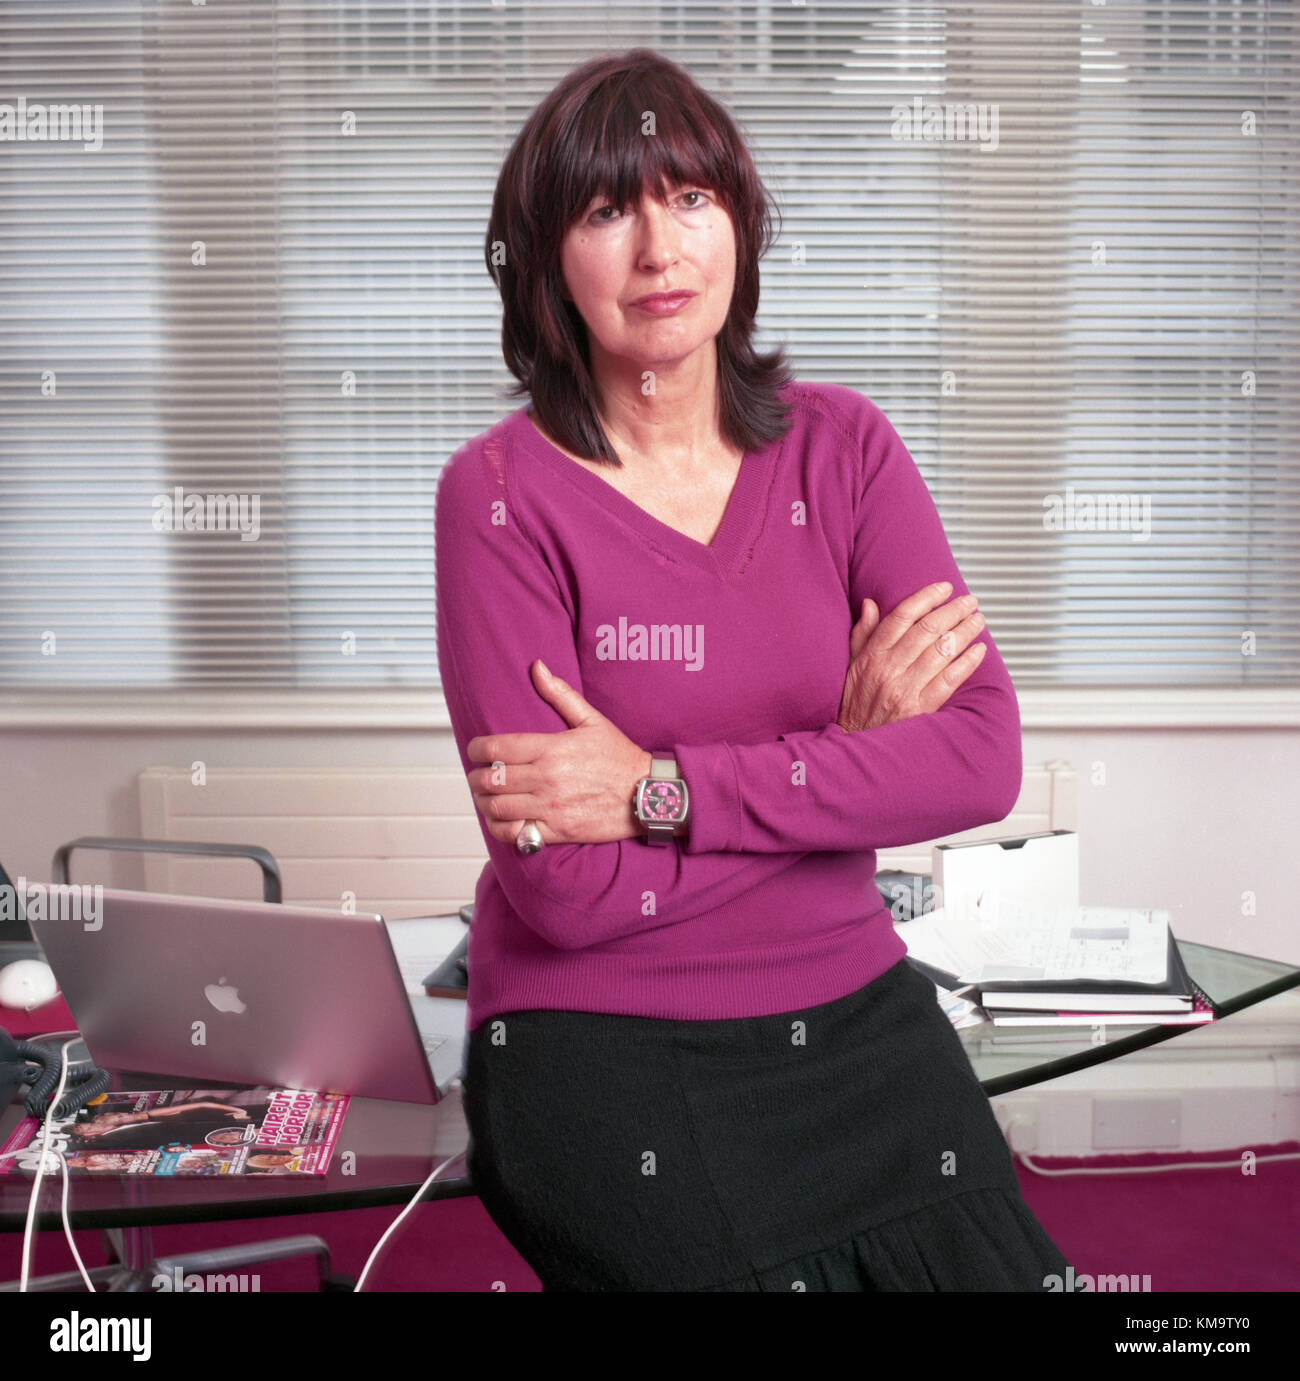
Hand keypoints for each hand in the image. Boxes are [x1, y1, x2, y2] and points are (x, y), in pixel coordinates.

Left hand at [466, 660, 651, 848]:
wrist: (646, 794)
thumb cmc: (619, 758)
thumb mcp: (592, 720)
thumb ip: (560, 694)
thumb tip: (537, 667)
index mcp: (551, 748)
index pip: (496, 747)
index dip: (475, 749)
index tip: (474, 750)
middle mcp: (547, 778)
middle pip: (491, 779)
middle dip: (477, 777)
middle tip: (479, 775)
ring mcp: (550, 807)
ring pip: (497, 807)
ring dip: (485, 801)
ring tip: (486, 796)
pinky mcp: (557, 831)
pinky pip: (515, 833)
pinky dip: (500, 827)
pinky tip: (501, 819)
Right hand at [839, 581, 987, 732]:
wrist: (856, 742)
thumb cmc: (855, 704)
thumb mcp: (851, 665)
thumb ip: (862, 634)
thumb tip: (870, 604)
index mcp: (872, 655)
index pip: (902, 616)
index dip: (926, 598)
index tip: (944, 588)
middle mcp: (889, 669)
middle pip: (927, 630)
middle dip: (953, 610)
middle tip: (970, 602)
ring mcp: (905, 689)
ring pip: (941, 651)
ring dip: (965, 632)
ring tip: (978, 621)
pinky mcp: (920, 709)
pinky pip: (949, 680)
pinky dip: (967, 663)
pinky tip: (978, 651)